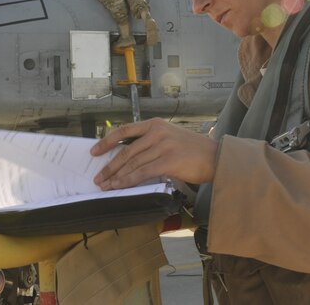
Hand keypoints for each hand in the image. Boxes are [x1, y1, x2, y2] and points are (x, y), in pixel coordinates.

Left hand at [90, 118, 218, 189]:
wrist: (215, 157)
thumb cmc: (193, 150)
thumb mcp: (170, 136)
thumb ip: (151, 141)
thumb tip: (128, 157)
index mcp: (156, 124)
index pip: (125, 130)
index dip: (107, 141)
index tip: (95, 151)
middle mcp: (158, 132)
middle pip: (126, 150)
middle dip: (110, 166)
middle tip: (99, 177)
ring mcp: (163, 146)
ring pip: (133, 163)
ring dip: (117, 176)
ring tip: (106, 185)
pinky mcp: (168, 161)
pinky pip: (143, 172)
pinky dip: (129, 180)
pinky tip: (120, 186)